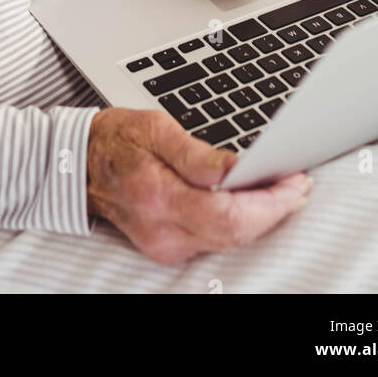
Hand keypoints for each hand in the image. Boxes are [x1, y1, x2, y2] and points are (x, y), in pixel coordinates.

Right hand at [86, 107, 311, 262]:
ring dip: (262, 217)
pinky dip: (241, 222)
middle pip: (237, 234)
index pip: (230, 216)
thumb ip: (197, 154)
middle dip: (275, 209)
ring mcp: (165, 245)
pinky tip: (253, 202)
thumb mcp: (155, 129)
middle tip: (298, 183)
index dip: (271, 203)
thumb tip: (237, 168)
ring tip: (283, 188)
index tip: (295, 181)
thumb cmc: (116, 140)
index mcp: (159, 197)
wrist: (79, 165)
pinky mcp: (168, 248)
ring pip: (231, 241)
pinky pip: (216, 240)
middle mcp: (163, 231)